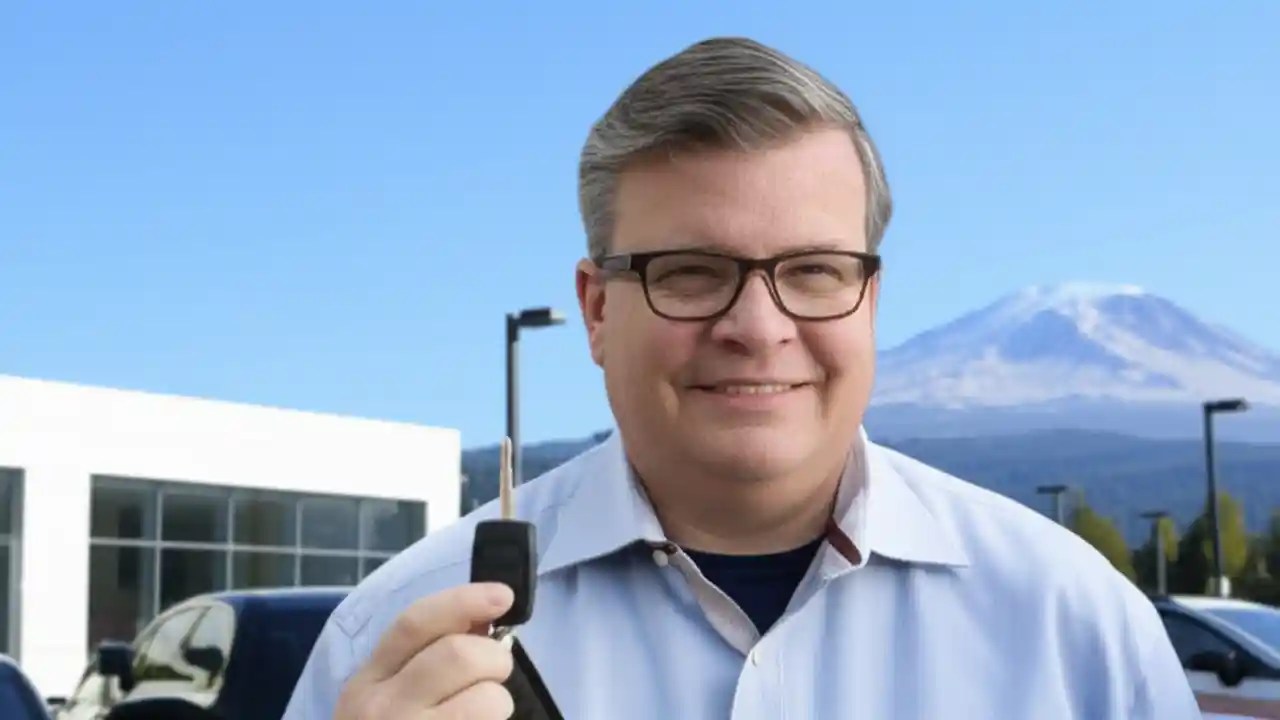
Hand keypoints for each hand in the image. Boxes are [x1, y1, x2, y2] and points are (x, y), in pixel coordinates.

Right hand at [333, 582, 516, 718]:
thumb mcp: (389, 696)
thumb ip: (427, 656)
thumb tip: (483, 617)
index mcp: (367, 682)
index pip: (414, 623)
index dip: (463, 600)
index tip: (502, 596)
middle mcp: (381, 710)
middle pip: (458, 655)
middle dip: (493, 658)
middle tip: (493, 674)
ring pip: (487, 700)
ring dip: (498, 702)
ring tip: (483, 713)